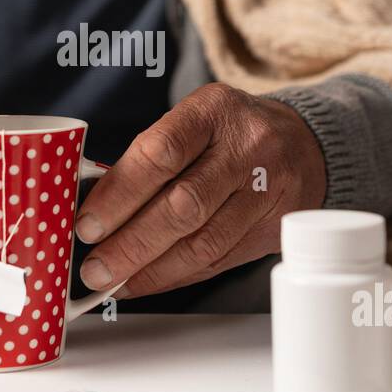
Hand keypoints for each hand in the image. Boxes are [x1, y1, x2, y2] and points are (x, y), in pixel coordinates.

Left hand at [75, 83, 326, 298]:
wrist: (303, 144)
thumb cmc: (230, 132)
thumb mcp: (194, 120)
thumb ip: (149, 157)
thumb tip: (94, 208)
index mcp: (214, 110)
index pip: (161, 153)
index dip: (119, 194)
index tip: (88, 224)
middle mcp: (247, 148)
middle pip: (183, 205)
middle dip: (131, 244)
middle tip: (95, 267)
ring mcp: (267, 190)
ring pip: (203, 242)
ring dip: (151, 270)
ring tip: (114, 282)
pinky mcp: (273, 228)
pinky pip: (218, 261)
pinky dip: (175, 276)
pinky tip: (147, 281)